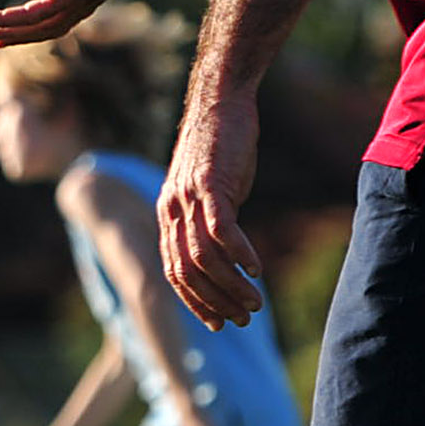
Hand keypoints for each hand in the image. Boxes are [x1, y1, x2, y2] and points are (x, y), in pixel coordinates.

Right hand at [0, 0, 146, 47]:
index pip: (60, 12)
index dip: (39, 19)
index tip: (17, 18)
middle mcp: (83, 2)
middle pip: (47, 28)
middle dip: (19, 33)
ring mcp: (75, 2)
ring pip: (37, 26)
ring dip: (9, 32)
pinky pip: (33, 16)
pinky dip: (9, 22)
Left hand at [161, 86, 267, 328]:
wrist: (220, 101)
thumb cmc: (220, 148)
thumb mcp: (210, 192)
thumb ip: (211, 223)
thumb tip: (229, 256)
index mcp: (168, 216)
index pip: (173, 272)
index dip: (195, 302)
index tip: (218, 324)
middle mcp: (171, 210)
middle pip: (187, 272)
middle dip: (214, 302)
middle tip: (243, 319)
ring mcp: (188, 197)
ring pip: (204, 257)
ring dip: (230, 285)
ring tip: (256, 302)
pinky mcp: (209, 182)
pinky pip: (220, 228)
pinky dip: (238, 252)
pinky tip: (256, 268)